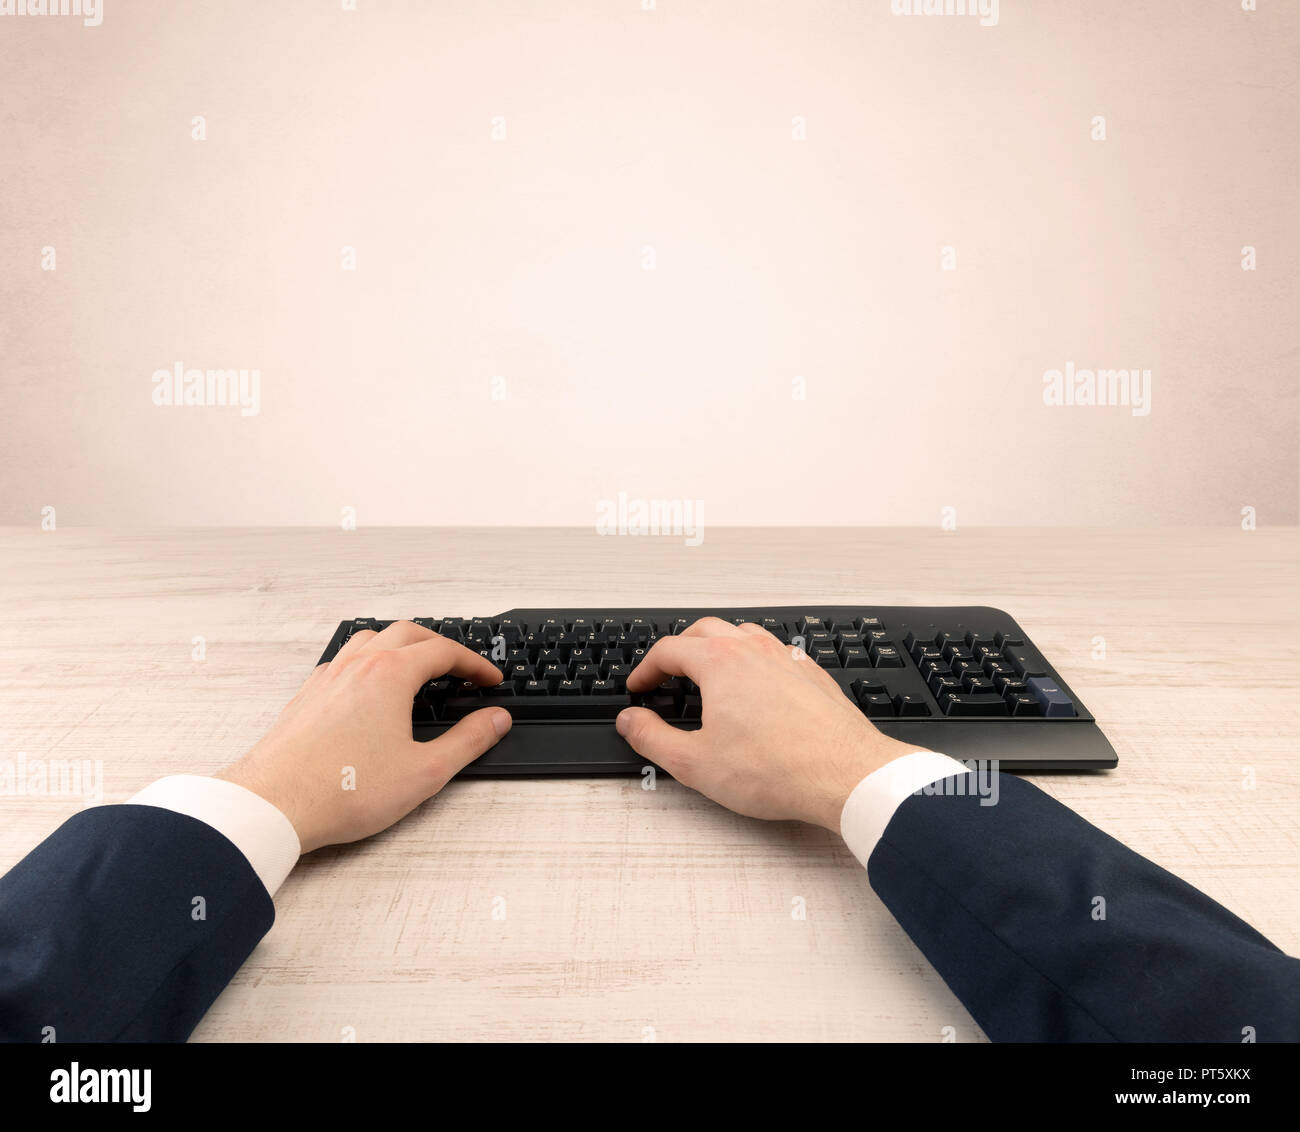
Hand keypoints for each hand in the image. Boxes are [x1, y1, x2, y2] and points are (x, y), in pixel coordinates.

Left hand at [216, 621, 509, 852]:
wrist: (273, 804)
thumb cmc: (342, 790)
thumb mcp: (424, 771)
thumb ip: (467, 741)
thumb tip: (494, 720)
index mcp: (390, 675)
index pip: (444, 652)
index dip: (474, 664)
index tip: (489, 679)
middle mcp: (357, 666)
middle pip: (408, 633)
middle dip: (441, 646)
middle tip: (461, 669)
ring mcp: (328, 677)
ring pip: (371, 639)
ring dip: (401, 644)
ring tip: (417, 665)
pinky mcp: (307, 696)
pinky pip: (342, 659)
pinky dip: (367, 660)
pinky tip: (369, 686)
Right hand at [618, 618, 921, 831]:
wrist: (844, 775)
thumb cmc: (779, 769)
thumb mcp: (696, 763)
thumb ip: (653, 738)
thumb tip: (631, 721)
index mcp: (720, 662)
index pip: (669, 649)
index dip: (646, 669)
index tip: (640, 687)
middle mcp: (754, 650)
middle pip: (705, 631)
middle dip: (679, 649)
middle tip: (667, 674)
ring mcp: (787, 658)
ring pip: (743, 635)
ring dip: (718, 646)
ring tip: (708, 673)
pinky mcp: (812, 674)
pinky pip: (775, 651)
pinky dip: (754, 660)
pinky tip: (756, 686)